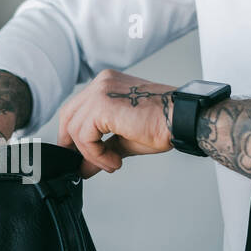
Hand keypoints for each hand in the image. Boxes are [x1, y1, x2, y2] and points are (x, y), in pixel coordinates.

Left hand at [57, 69, 174, 177]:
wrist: (182, 119)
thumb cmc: (162, 124)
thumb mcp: (122, 140)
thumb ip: (100, 150)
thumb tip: (83, 167)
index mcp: (106, 84)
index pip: (75, 109)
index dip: (72, 135)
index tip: (78, 156)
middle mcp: (101, 83)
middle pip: (68, 116)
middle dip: (72, 145)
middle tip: (83, 164)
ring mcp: (100, 91)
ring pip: (75, 130)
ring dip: (92, 155)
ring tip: (113, 163)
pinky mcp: (102, 105)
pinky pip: (85, 136)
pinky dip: (96, 154)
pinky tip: (115, 161)